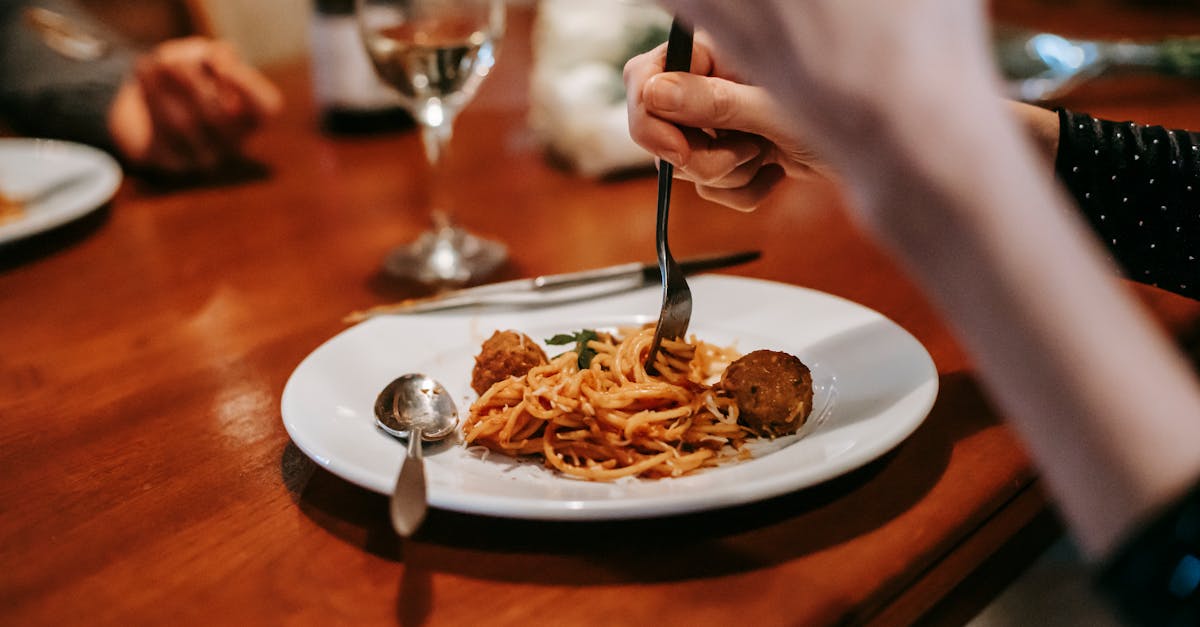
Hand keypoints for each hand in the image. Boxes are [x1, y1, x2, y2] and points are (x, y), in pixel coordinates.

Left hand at [107, 37, 282, 174]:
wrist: (157, 102)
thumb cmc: (192, 75)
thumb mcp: (207, 56)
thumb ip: (216, 54)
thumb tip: (217, 59)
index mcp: (252, 116)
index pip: (266, 108)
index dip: (247, 86)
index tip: (220, 64)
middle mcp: (234, 142)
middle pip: (220, 116)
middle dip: (193, 84)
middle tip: (173, 61)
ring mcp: (204, 156)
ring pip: (185, 124)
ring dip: (165, 88)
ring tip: (153, 62)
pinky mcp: (172, 161)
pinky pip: (159, 131)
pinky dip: (149, 96)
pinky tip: (142, 72)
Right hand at [624, 34, 826, 210]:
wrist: (873, 153)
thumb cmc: (842, 115)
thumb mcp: (774, 109)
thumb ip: (713, 101)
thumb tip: (655, 94)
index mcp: (713, 54)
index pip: (645, 77)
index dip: (651, 119)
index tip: (678, 151)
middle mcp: (709, 84)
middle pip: (658, 128)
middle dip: (697, 156)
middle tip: (743, 154)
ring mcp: (718, 121)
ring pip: (683, 164)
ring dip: (726, 174)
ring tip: (767, 157)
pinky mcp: (730, 155)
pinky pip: (708, 187)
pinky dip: (740, 192)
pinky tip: (773, 173)